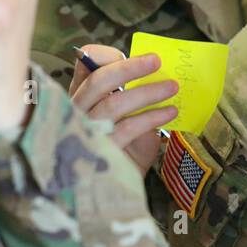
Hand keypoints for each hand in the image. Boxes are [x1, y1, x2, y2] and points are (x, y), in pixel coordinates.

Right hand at [69, 44, 177, 175]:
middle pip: (97, 81)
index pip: (82, 67)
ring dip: (147, 92)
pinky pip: (127, 128)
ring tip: (172, 87)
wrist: (115, 194)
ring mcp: (83, 135)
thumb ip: (130, 94)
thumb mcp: (125, 117)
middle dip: (129, 68)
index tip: (127, 52)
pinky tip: (169, 113)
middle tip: (157, 61)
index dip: (103, 55)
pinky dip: (151, 117)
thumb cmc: (122, 149)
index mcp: (78, 98)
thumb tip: (156, 69)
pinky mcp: (100, 154)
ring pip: (114, 104)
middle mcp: (74, 114)